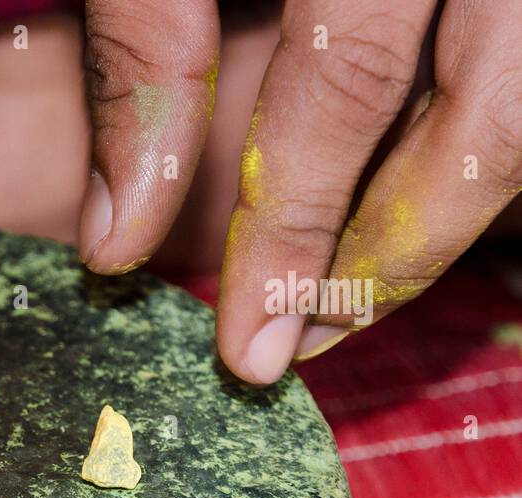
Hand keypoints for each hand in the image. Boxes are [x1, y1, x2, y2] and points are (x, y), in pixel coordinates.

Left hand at [80, 0, 521, 385]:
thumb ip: (141, 54)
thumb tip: (114, 241)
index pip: (348, 89)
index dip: (295, 229)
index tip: (247, 346)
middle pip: (488, 122)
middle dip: (395, 254)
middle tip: (308, 340)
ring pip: (519, 112)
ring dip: (438, 209)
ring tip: (342, 293)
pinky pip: (515, 83)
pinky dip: (459, 145)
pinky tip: (385, 194)